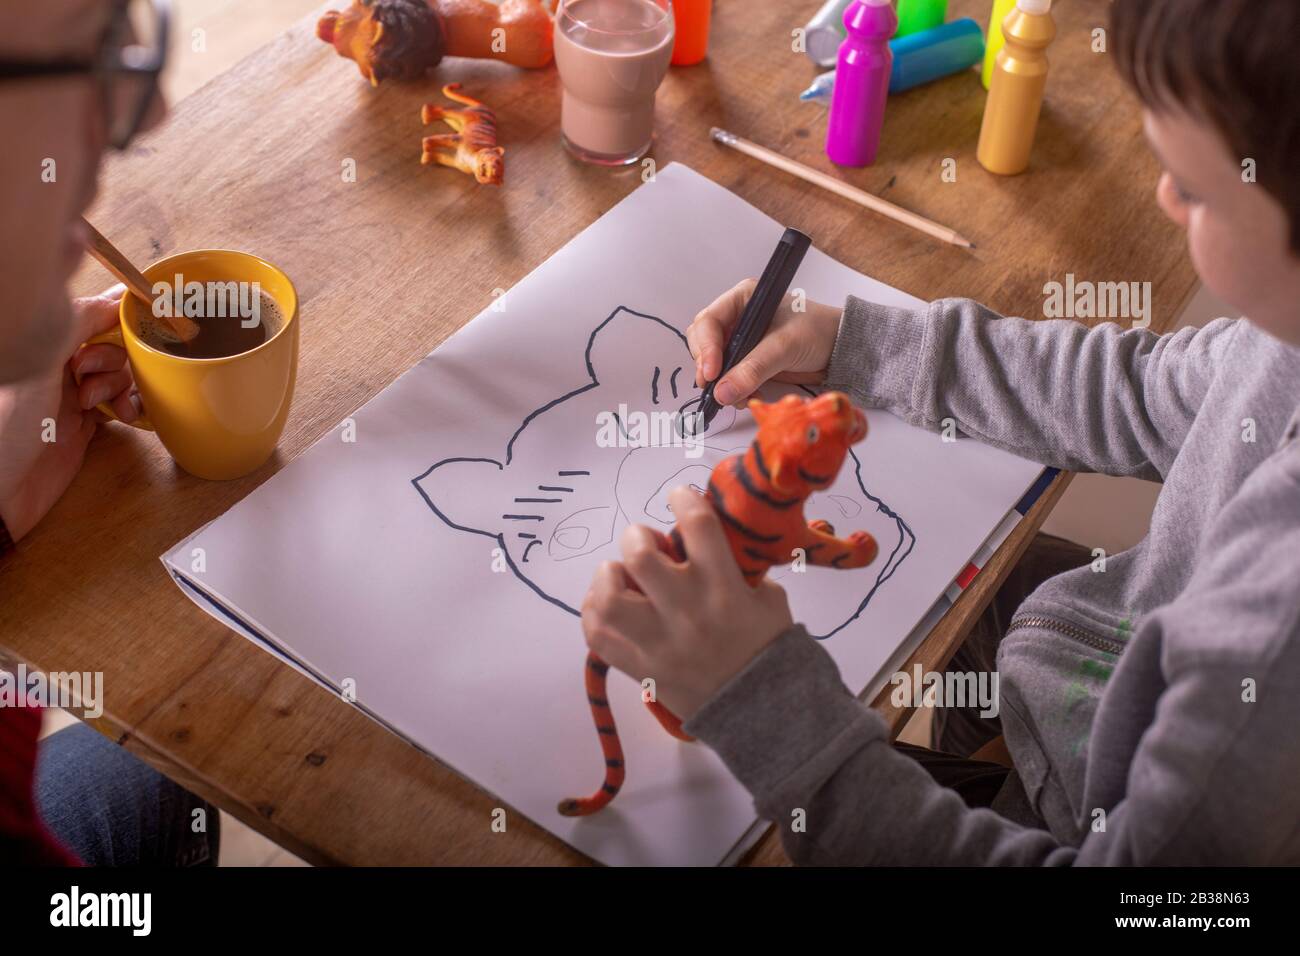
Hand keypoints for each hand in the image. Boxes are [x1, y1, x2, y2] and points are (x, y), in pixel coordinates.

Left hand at [0, 285, 138, 541]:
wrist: (0, 490)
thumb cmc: (7, 425)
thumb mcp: (42, 362)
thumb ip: (77, 323)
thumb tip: (116, 296)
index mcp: (42, 343)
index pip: (91, 314)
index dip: (119, 315)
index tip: (147, 317)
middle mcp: (58, 363)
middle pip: (112, 344)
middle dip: (115, 357)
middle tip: (90, 375)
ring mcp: (73, 393)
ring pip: (121, 375)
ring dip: (122, 385)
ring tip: (97, 404)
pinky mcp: (87, 423)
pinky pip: (122, 404)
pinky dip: (131, 407)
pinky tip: (126, 416)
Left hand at [580, 486, 793, 721]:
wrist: (763, 712)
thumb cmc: (768, 648)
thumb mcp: (768, 599)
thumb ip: (739, 568)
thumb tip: (705, 541)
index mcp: (724, 588)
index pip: (697, 525)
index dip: (683, 499)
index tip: (679, 497)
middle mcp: (687, 611)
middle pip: (640, 554)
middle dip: (638, 537)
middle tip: (647, 547)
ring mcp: (659, 642)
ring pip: (609, 597)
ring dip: (609, 577)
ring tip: (622, 578)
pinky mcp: (639, 668)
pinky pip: (597, 636)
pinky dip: (594, 613)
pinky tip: (609, 606)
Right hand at [686, 279, 842, 406]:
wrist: (839, 349)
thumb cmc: (816, 333)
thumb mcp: (784, 347)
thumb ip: (753, 369)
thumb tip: (722, 392)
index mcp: (742, 299)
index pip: (708, 322)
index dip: (706, 348)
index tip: (711, 374)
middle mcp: (736, 317)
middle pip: (703, 342)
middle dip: (708, 367)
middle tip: (716, 389)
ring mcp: (741, 340)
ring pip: (713, 362)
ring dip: (720, 383)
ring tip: (738, 397)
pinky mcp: (747, 360)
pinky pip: (728, 376)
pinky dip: (733, 390)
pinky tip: (747, 396)